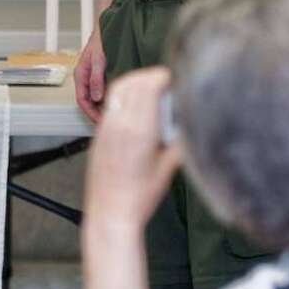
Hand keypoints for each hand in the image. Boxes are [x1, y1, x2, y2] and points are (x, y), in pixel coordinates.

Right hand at [75, 24, 108, 123]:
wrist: (107, 27)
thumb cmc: (101, 39)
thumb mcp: (99, 60)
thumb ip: (97, 79)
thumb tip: (96, 97)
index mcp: (80, 75)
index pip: (82, 100)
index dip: (91, 113)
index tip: (101, 121)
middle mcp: (85, 77)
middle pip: (88, 101)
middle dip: (96, 113)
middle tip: (108, 122)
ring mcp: (92, 76)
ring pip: (94, 97)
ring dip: (102, 107)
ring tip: (113, 114)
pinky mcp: (100, 75)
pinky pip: (101, 91)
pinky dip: (107, 98)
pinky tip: (116, 101)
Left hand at [84, 68, 181, 227]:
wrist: (110, 213)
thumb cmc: (140, 196)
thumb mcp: (169, 168)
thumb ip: (181, 141)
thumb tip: (191, 121)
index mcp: (138, 130)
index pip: (148, 87)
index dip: (162, 77)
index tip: (175, 78)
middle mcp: (118, 124)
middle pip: (131, 83)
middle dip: (149, 76)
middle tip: (166, 81)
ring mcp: (105, 128)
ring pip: (117, 91)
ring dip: (135, 83)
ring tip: (152, 89)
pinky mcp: (98, 134)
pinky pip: (110, 105)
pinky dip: (124, 97)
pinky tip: (137, 107)